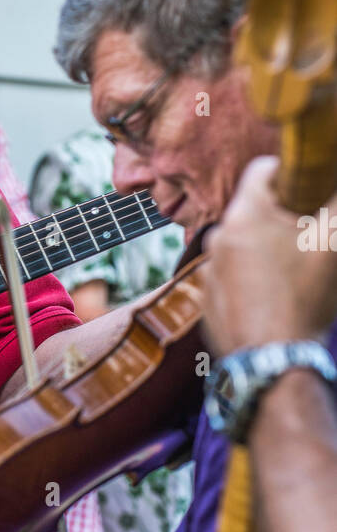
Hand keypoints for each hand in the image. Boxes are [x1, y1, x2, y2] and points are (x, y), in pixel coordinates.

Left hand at [204, 156, 336, 353]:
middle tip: (309, 239)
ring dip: (265, 252)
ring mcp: (208, 272)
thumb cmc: (304, 299)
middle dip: (281, 219)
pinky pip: (232, 279)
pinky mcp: (207, 303)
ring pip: (242, 247)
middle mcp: (218, 238)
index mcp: (245, 214)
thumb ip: (336, 205)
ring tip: (292, 276)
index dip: (291, 172)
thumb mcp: (333, 244)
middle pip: (253, 211)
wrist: (272, 362)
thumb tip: (334, 184)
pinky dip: (250, 282)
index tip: (310, 187)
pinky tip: (274, 300)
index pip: (263, 169)